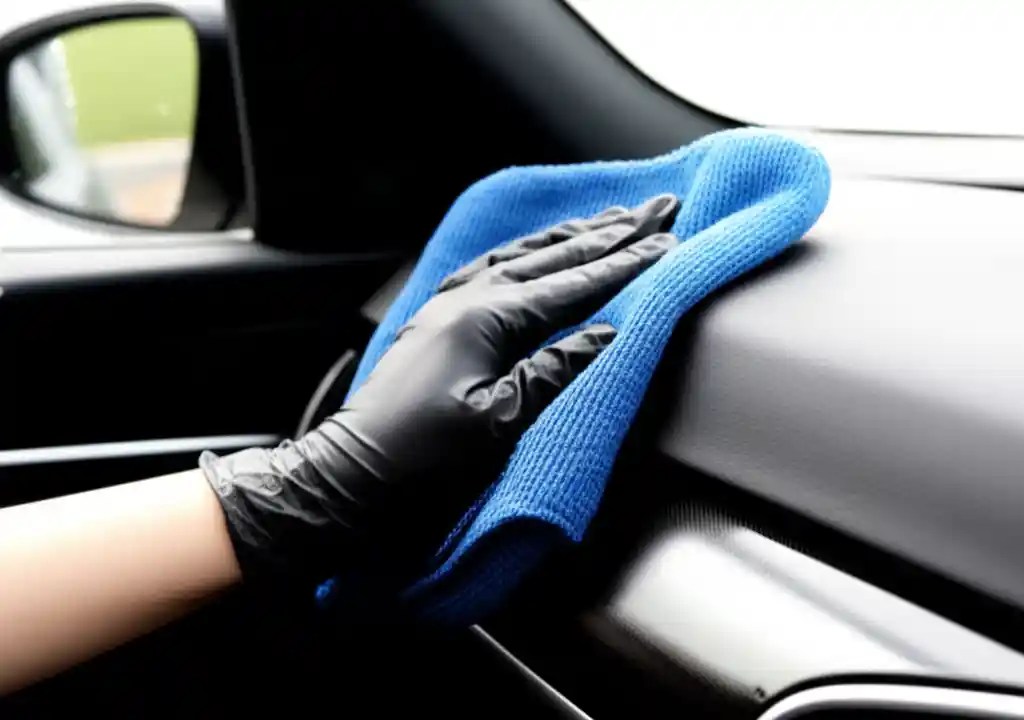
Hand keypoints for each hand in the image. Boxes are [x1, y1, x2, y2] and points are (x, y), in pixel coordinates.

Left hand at [201, 195, 678, 579]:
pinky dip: (523, 256)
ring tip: (609, 219)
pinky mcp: (434, 326)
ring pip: (519, 257)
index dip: (625, 263)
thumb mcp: (502, 424)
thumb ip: (556, 372)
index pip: (573, 284)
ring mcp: (446, 309)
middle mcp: (465, 300)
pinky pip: (489, 272)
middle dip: (609, 232)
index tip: (667, 240)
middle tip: (655, 208)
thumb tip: (607, 334)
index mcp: (486, 318)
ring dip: (568, 237)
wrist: (350, 484)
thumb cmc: (423, 463)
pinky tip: (532, 253)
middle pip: (551, 256)